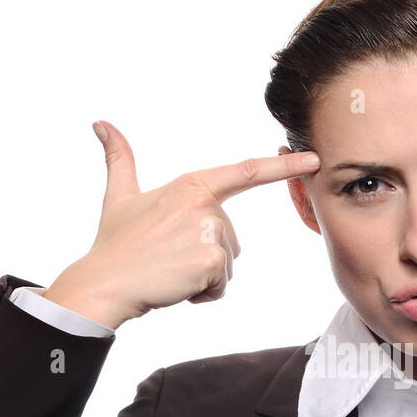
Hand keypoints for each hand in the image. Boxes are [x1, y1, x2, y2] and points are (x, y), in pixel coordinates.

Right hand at [43, 120, 320, 328]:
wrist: (104, 283)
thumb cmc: (114, 244)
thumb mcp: (119, 195)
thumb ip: (119, 158)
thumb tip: (101, 123)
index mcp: (191, 185)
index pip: (245, 172)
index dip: (283, 166)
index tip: (314, 160)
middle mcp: (205, 203)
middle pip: (231, 238)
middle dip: (206, 256)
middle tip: (169, 258)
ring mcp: (210, 231)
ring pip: (227, 263)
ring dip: (203, 276)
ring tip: (171, 271)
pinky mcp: (212, 260)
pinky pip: (221, 284)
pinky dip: (202, 293)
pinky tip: (177, 286)